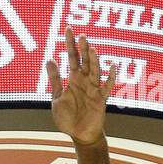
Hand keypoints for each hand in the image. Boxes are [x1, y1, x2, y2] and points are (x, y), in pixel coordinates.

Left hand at [46, 29, 117, 146]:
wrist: (79, 135)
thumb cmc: (68, 118)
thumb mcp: (57, 98)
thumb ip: (55, 80)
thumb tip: (49, 59)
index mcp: (73, 79)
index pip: (72, 57)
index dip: (70, 43)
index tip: (68, 28)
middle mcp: (85, 81)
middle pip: (85, 61)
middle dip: (83, 49)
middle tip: (81, 36)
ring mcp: (94, 89)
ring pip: (95, 70)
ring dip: (94, 60)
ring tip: (91, 49)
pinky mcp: (101, 99)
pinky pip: (107, 87)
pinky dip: (111, 77)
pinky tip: (113, 67)